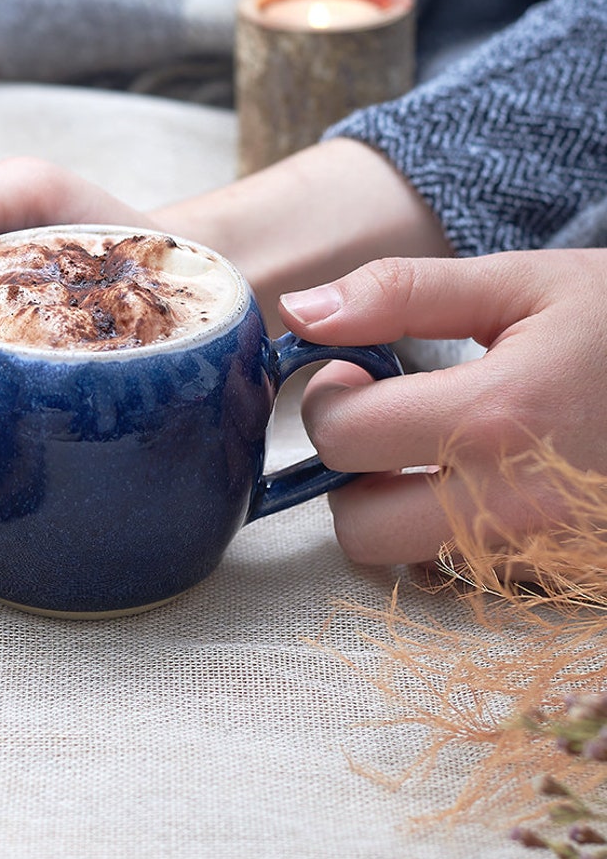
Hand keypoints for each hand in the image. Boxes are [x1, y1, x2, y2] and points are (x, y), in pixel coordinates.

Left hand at [278, 250, 606, 564]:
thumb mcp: (521, 284)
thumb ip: (400, 294)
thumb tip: (297, 312)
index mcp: (496, 415)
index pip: (343, 437)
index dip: (329, 398)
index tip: (358, 372)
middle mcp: (515, 500)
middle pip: (360, 528)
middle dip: (348, 474)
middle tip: (383, 424)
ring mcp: (542, 550)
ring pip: (406, 560)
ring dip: (393, 508)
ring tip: (435, 449)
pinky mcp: (561, 574)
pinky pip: (464, 571)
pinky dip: (450, 532)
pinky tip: (486, 480)